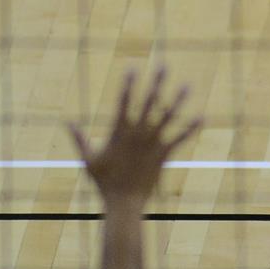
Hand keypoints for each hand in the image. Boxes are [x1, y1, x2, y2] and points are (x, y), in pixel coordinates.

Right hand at [68, 68, 198, 210]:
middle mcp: (138, 133)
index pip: (123, 101)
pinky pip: (179, 138)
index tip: (133, 66)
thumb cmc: (104, 183)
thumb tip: (67, 123)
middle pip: (149, 102)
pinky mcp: (163, 154)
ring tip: (188, 85)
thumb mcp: (88, 160)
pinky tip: (201, 117)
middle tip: (164, 65)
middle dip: (156, 82)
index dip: (128, 83)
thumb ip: (79, 140)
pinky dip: (190, 128)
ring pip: (168, 116)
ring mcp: (152, 143)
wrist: (123, 203)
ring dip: (178, 100)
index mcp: (119, 131)